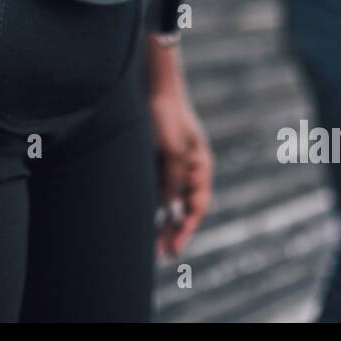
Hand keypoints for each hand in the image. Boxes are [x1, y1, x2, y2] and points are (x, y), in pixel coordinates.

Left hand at [146, 35, 212, 257]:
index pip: (197, 205)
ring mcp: (170, 165)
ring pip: (168, 202)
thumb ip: (170, 181)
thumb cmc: (166, 116)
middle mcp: (187, 169)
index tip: (174, 246)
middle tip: (162, 254)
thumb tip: (166, 209)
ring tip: (149, 245)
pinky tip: (140, 220)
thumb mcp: (172, 151)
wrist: (151, 86)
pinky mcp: (154, 161)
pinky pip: (154, 189)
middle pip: (184, 208)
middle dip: (174, 232)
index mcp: (199, 166)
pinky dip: (150, 205)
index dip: (187, 229)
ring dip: (160, 222)